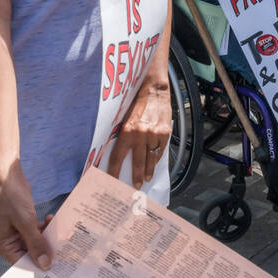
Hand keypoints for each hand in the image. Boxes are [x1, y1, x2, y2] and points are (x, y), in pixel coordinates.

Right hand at [0, 165, 51, 268]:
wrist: (9, 176)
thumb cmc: (12, 199)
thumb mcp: (26, 223)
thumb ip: (36, 244)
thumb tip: (45, 265)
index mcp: (2, 246)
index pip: (21, 263)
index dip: (38, 266)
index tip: (57, 269)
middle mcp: (8, 242)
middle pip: (30, 254)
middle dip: (46, 250)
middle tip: (65, 252)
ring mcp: (17, 233)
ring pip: (36, 242)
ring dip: (47, 237)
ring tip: (61, 233)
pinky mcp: (25, 224)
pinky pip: (38, 231)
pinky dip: (45, 227)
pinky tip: (52, 218)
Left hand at [109, 75, 171, 189]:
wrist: (154, 90)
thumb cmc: (137, 102)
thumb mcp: (124, 118)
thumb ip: (123, 134)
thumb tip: (118, 151)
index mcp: (127, 131)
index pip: (118, 157)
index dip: (114, 170)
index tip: (112, 180)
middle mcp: (141, 135)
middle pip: (137, 162)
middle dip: (137, 176)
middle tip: (136, 186)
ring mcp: (154, 135)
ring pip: (151, 158)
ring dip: (149, 170)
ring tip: (147, 178)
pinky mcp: (165, 133)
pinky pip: (160, 150)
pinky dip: (157, 158)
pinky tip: (155, 163)